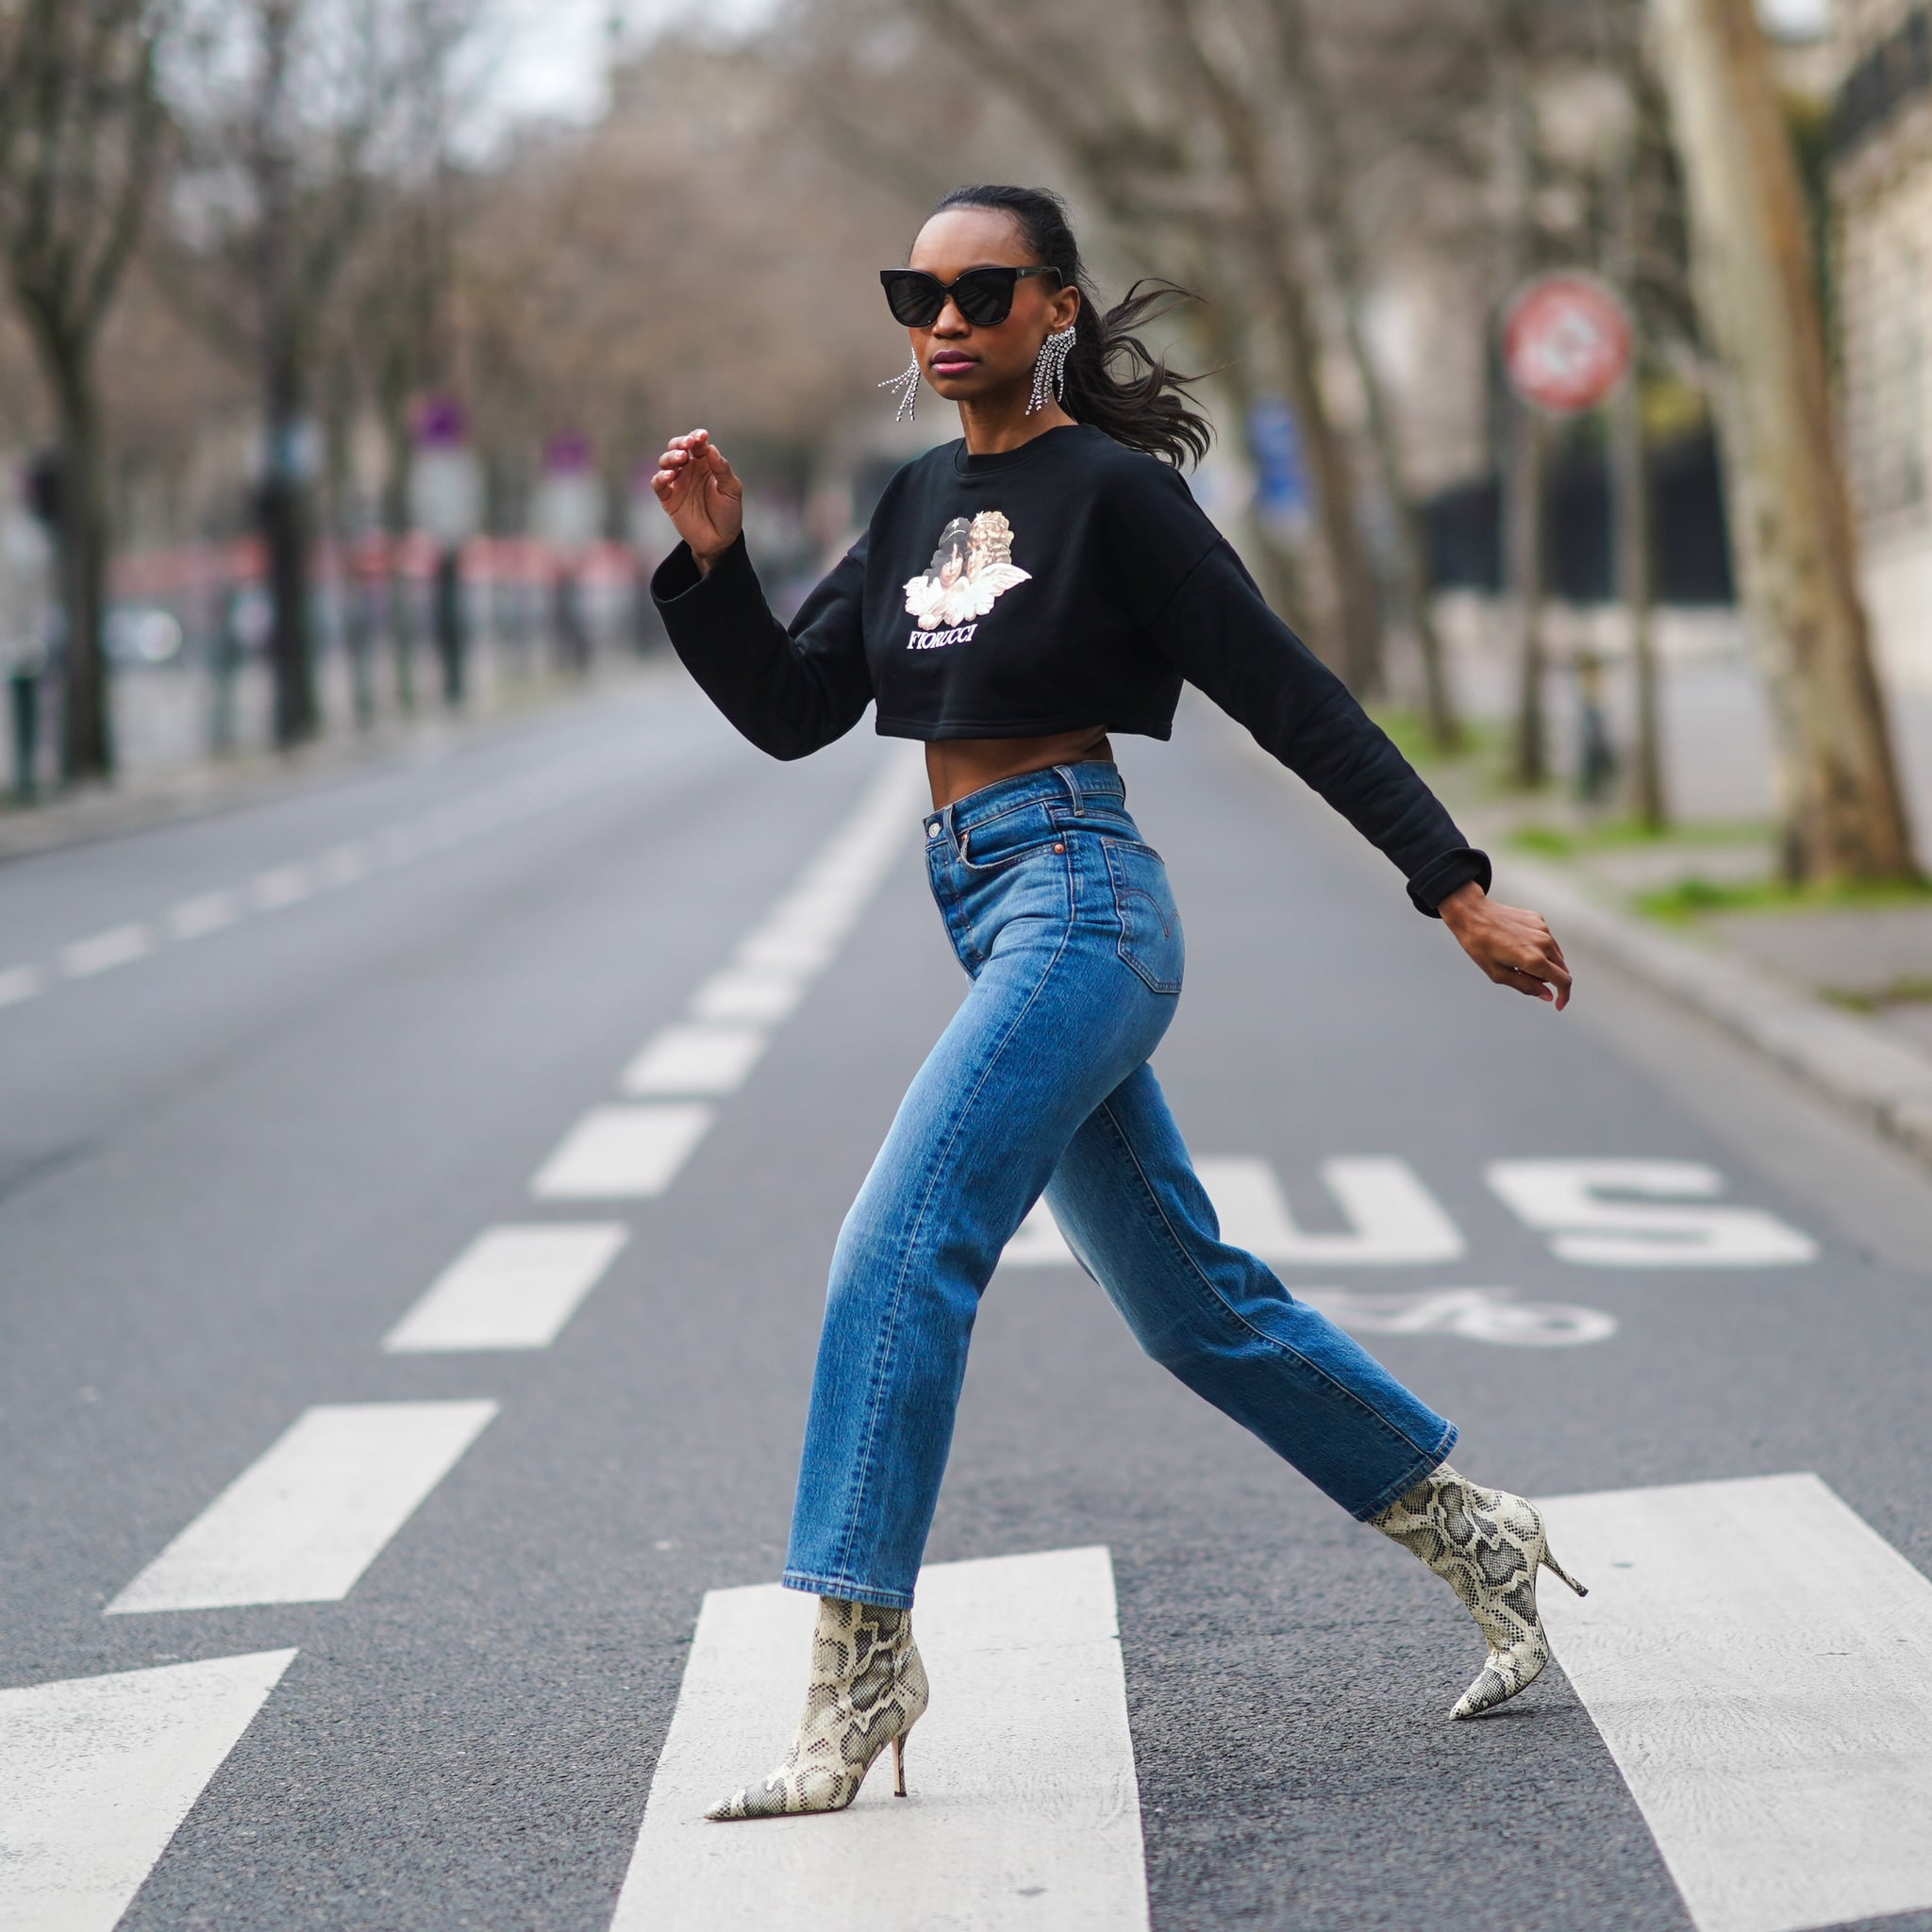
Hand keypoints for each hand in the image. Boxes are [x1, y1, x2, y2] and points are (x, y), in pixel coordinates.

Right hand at [650, 428, 742, 569]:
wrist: (720, 541)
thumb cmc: (728, 513)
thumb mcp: (731, 490)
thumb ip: (722, 469)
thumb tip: (711, 448)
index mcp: (706, 464)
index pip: (698, 445)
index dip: (697, 437)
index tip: (702, 436)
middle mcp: (689, 470)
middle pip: (677, 448)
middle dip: (680, 442)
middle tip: (687, 445)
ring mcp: (678, 483)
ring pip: (666, 462)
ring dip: (670, 456)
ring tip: (680, 459)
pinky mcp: (668, 498)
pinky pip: (658, 484)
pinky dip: (660, 477)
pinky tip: (669, 475)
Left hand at [1437, 881, 1570, 1008]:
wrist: (1472, 914)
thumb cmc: (1480, 946)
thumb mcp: (1498, 974)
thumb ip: (1526, 986)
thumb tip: (1548, 995)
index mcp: (1534, 959)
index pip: (1563, 981)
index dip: (1564, 996)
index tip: (1557, 1005)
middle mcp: (1544, 943)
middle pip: (1562, 969)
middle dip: (1550, 980)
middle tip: (1523, 976)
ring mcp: (1543, 929)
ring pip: (1556, 955)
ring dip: (1546, 964)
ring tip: (1518, 961)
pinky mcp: (1539, 919)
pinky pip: (1547, 940)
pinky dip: (1540, 948)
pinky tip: (1518, 945)